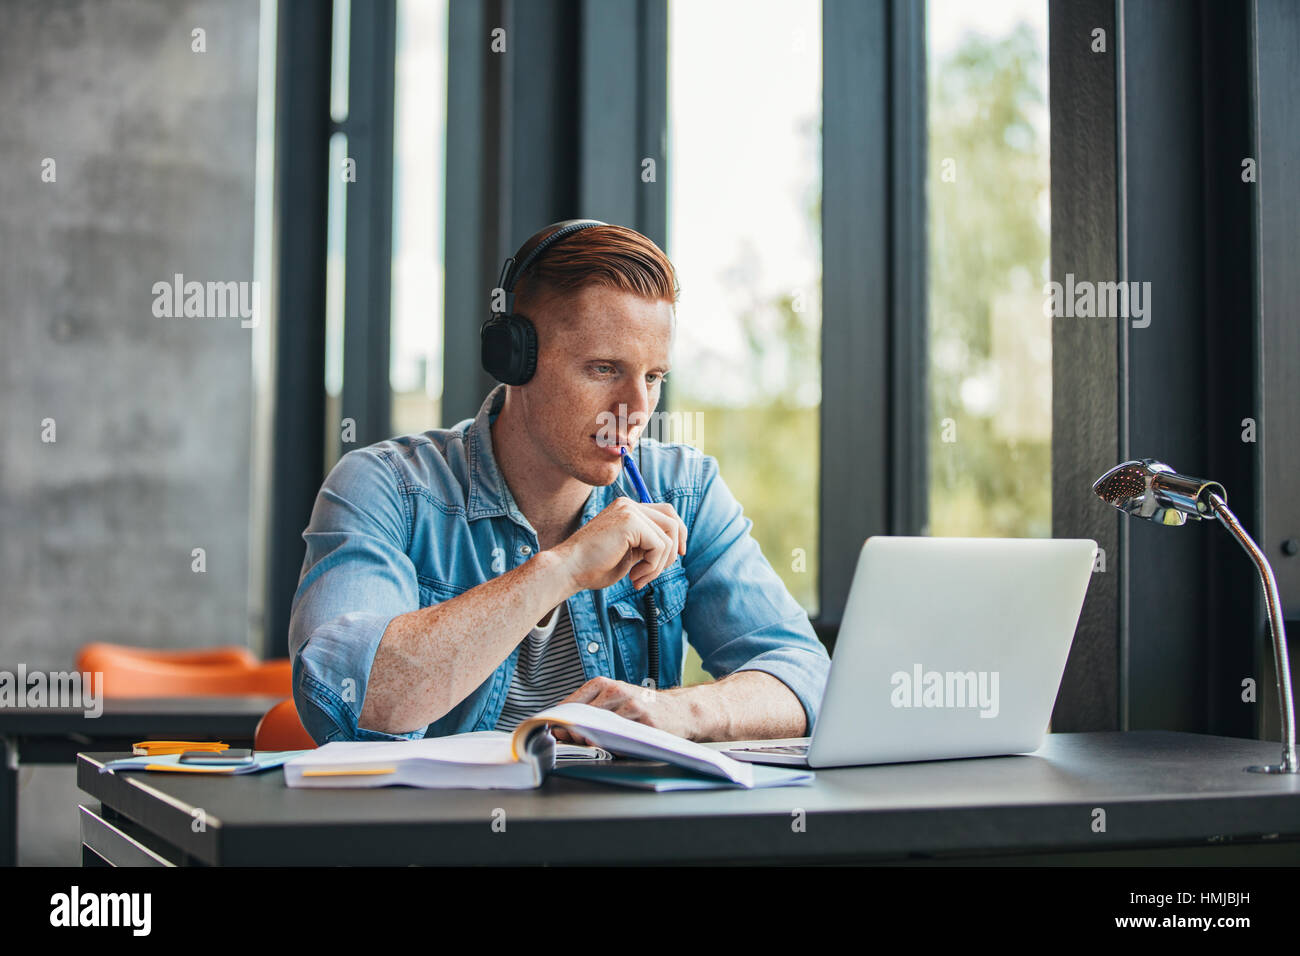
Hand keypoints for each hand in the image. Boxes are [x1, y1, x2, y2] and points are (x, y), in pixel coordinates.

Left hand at [550, 676, 695, 742]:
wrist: (680, 711)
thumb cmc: (643, 708)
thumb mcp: (615, 700)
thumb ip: (589, 711)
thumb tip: (559, 731)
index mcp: (604, 684)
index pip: (571, 703)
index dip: (560, 721)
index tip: (553, 733)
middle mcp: (617, 691)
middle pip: (582, 716)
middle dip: (572, 734)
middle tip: (570, 744)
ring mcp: (632, 706)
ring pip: (600, 728)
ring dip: (590, 741)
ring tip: (590, 745)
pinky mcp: (645, 723)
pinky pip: (621, 739)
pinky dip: (613, 747)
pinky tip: (612, 748)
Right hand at [552, 497, 686, 594]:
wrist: (568, 569)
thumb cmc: (593, 567)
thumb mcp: (627, 553)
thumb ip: (646, 545)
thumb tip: (672, 548)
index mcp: (627, 510)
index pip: (665, 513)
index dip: (677, 534)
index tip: (676, 556)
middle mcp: (629, 505)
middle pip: (672, 519)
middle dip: (674, 548)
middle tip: (657, 571)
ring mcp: (629, 511)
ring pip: (668, 536)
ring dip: (659, 564)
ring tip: (639, 578)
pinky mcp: (630, 522)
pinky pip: (660, 546)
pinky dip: (652, 567)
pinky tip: (634, 577)